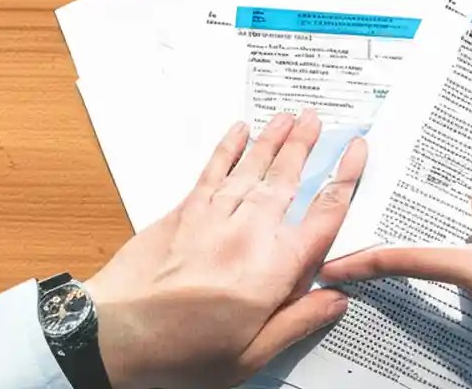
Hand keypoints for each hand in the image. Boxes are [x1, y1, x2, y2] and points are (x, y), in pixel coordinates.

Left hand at [85, 109, 367, 388]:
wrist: (114, 337)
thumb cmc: (180, 354)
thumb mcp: (251, 356)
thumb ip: (297, 321)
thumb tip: (336, 298)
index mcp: (273, 269)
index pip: (324, 215)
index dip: (346, 178)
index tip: (358, 152)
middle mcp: (248, 234)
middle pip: (287, 179)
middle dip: (306, 145)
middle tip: (319, 118)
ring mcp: (213, 218)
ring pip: (252, 168)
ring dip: (273, 139)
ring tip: (291, 116)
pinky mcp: (183, 213)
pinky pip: (212, 171)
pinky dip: (227, 149)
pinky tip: (239, 131)